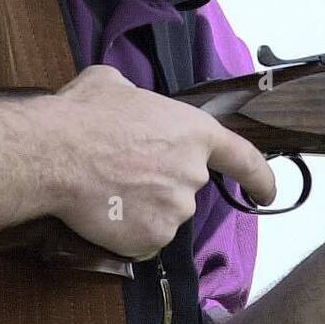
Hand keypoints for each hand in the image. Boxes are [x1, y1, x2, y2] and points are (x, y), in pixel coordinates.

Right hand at [44, 65, 275, 259]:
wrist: (57, 153)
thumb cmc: (85, 114)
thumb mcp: (112, 83)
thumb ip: (134, 96)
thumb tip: (124, 98)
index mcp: (194, 132)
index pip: (243, 158)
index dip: (258, 178)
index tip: (267, 193)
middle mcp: (193, 174)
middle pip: (183, 186)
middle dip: (157, 183)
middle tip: (120, 171)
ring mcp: (175, 211)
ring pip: (161, 215)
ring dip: (139, 207)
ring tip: (104, 189)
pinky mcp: (152, 239)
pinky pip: (141, 240)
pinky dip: (125, 232)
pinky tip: (102, 212)